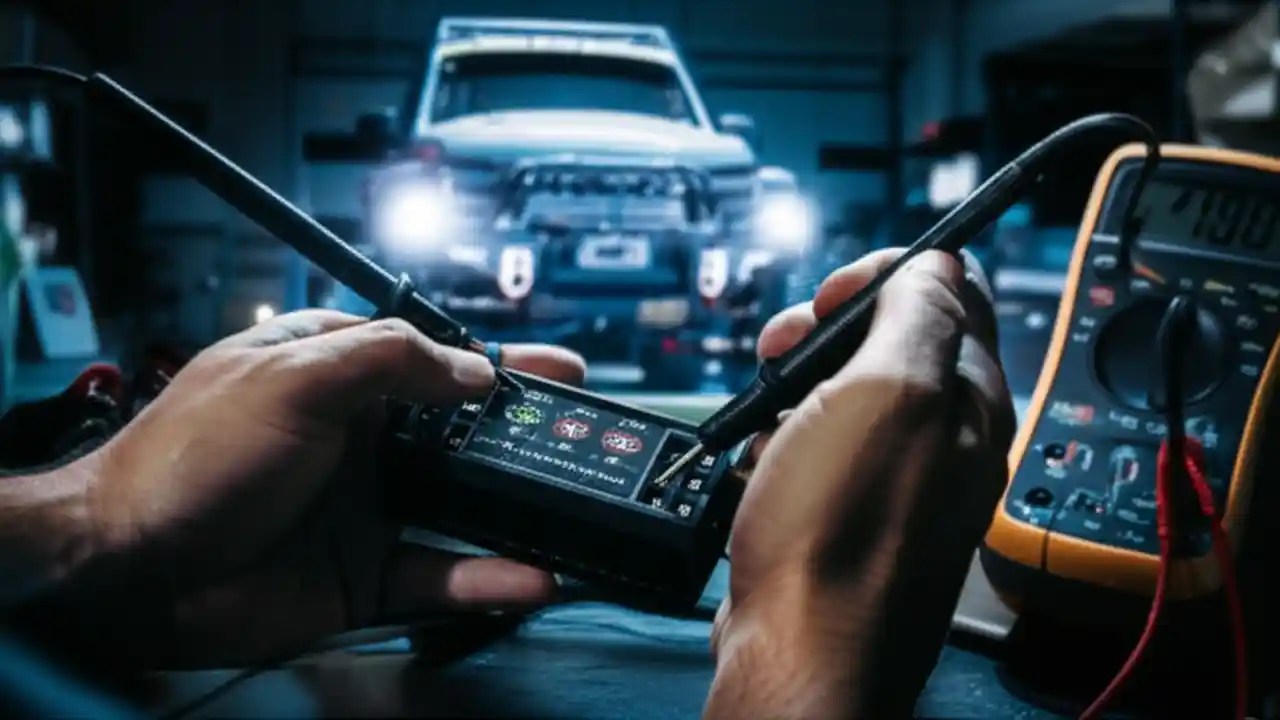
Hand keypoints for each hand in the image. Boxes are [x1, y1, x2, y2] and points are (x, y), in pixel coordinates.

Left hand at [16, 311, 583, 667]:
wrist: (127, 571)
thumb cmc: (189, 458)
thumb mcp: (294, 378)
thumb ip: (389, 359)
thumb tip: (471, 369)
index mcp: (335, 372)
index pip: (433, 355)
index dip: (495, 362)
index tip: (557, 371)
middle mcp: (357, 438)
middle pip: (461, 431)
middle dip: (525, 434)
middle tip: (591, 437)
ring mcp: (363, 506)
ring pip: (460, 506)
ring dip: (518, 508)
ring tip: (580, 507)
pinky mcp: (362, 574)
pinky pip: (438, 574)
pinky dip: (485, 579)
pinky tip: (528, 577)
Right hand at [705, 249, 1015, 718]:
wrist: (800, 648)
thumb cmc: (840, 528)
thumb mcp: (887, 392)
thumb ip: (920, 315)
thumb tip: (939, 266)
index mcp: (969, 400)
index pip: (953, 294)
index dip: (887, 274)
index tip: (833, 295)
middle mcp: (945, 438)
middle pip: (890, 341)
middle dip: (828, 330)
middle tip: (785, 348)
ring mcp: (897, 480)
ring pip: (846, 395)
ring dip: (797, 386)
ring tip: (765, 411)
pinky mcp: (851, 515)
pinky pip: (819, 449)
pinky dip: (785, 440)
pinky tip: (764, 460)